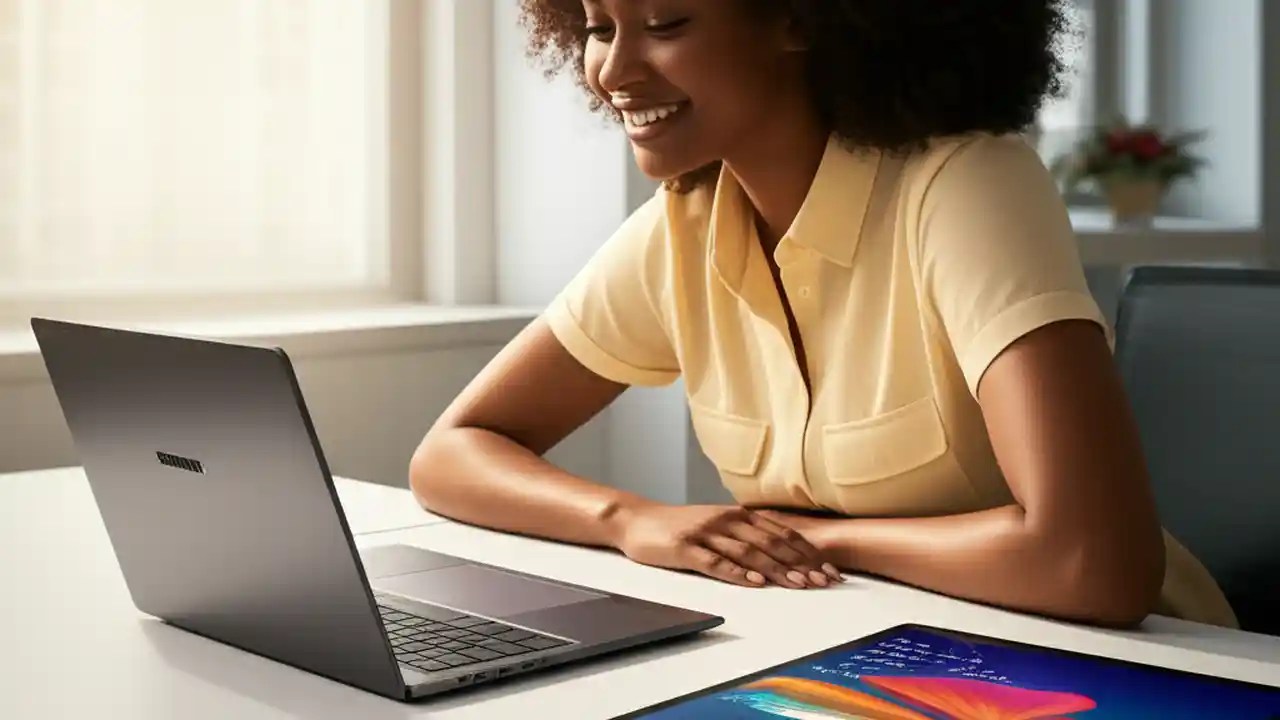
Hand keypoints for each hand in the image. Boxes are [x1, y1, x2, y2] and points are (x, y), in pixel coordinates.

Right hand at [615, 503, 843, 588]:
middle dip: (801, 564)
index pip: (782, 533)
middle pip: (771, 543)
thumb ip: (746, 534)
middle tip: (824, 581)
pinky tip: (755, 583)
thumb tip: (783, 551)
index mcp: (738, 514)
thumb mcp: (717, 524)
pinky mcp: (686, 549)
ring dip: (777, 570)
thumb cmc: (680, 526)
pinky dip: (738, 573)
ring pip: (749, 553)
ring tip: (799, 584)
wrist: (636, 520)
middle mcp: (726, 520)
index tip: (830, 569)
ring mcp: (706, 533)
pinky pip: (716, 562)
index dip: (808, 552)